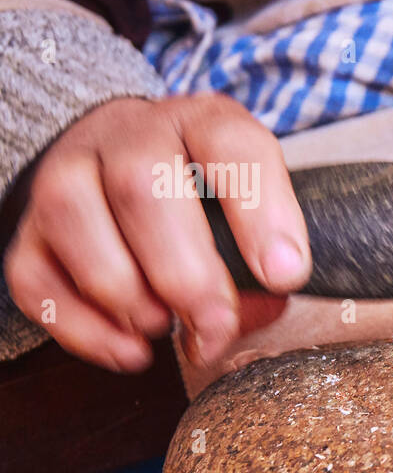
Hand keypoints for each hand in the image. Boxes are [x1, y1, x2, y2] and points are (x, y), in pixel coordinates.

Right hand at [4, 94, 309, 371]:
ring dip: (126, 294)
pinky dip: (83, 328)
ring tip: (163, 327)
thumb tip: (255, 307)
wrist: (120, 164)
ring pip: (75, 220)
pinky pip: (33, 277)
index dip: (262, 213)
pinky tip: (130, 349)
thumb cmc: (205, 199)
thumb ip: (265, 260)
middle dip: (187, 276)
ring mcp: (67, 174)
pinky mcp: (28, 228)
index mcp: (202, 123)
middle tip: (214, 327)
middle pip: (143, 188)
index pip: (231, 146)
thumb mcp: (253, 210)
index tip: (284, 275)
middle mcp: (130, 136)